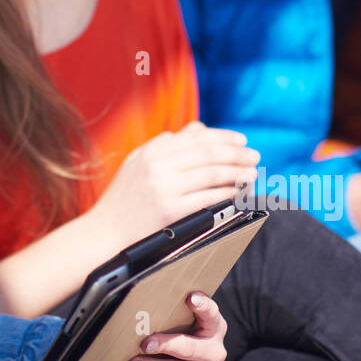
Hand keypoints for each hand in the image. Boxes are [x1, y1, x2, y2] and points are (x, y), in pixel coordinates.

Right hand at [87, 121, 258, 246]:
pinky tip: (239, 192)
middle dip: (236, 153)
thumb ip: (168, 144)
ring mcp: (164, 188)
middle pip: (207, 153)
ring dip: (237, 172)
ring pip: (210, 174)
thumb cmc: (125, 198)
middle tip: (255, 155)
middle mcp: (157, 166)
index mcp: (151, 151)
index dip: (223, 137)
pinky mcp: (170, 211)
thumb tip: (201, 129)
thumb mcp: (139, 162)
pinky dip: (227, 193)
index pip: (195, 137)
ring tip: (253, 173)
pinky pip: (207, 198)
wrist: (105, 231)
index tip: (241, 140)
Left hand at [126, 292, 226, 360]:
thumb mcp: (189, 323)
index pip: (211, 314)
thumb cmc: (187, 333)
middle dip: (167, 345)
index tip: (191, 298)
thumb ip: (177, 314)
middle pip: (190, 348)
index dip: (203, 305)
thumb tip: (146, 302)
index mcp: (214, 328)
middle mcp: (213, 350)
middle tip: (146, 344)